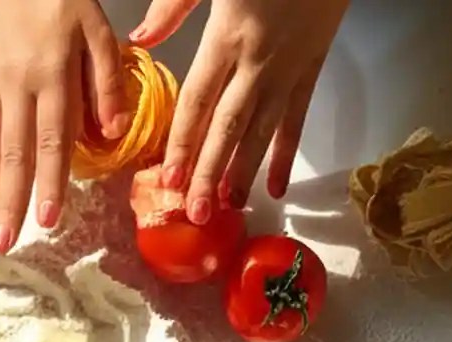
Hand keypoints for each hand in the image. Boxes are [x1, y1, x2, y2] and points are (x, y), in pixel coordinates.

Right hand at [0, 0, 129, 253]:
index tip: (46, 219)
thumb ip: (106, 80)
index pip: (52, 140)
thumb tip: (112, 132)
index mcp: (52, 76)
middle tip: (4, 244)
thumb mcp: (96, 29)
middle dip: (8, 203)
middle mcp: (16, 88)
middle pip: (13, 155)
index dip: (49, 182)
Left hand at [130, 0, 349, 223]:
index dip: (182, 143)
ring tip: (229, 207)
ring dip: (244, 172)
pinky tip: (276, 184)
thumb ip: (173, 6)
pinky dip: (285, 153)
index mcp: (227, 37)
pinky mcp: (311, 70)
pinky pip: (296, 119)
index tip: (168, 178)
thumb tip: (140, 40)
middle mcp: (257, 63)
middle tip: (194, 212)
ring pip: (261, 131)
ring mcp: (287, 70)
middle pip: (227, 128)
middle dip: (209, 173)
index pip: (198, 102)